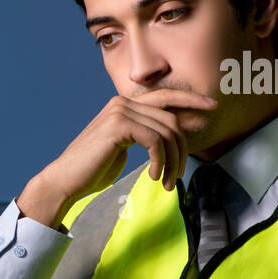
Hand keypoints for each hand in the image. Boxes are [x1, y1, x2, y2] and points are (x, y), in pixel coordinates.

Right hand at [16, 88, 218, 226]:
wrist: (65, 180)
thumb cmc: (92, 169)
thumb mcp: (124, 148)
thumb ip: (145, 135)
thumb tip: (174, 134)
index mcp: (124, 105)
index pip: (165, 96)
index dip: (190, 99)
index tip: (212, 106)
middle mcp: (122, 103)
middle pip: (171, 118)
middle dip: (183, 148)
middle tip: (180, 173)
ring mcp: (120, 112)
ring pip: (167, 132)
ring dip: (172, 162)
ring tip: (166, 182)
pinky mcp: (118, 126)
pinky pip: (156, 141)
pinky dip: (160, 162)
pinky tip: (153, 177)